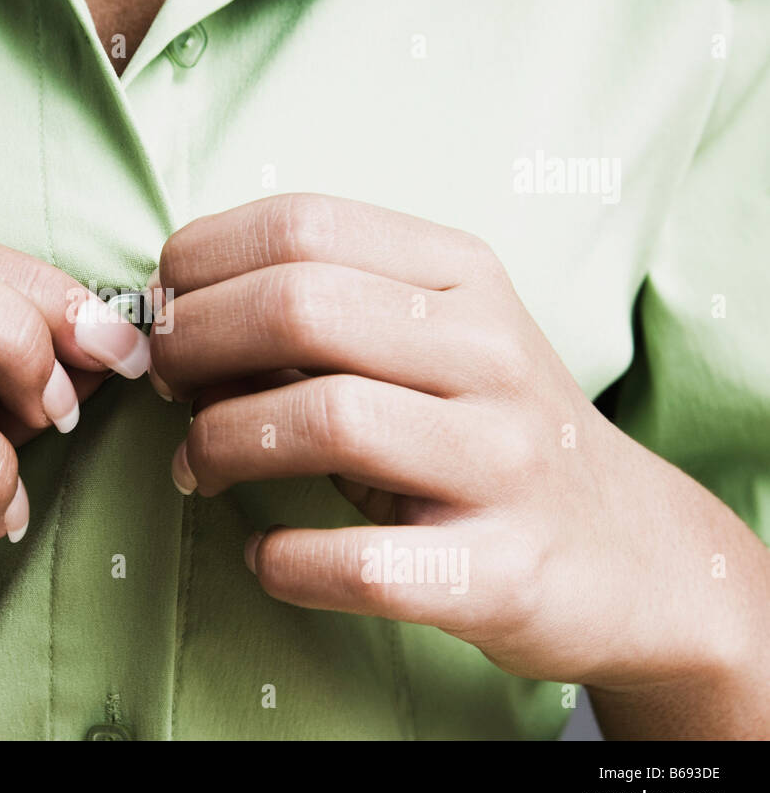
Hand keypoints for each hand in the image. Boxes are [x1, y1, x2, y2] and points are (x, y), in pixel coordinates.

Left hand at [149, 193, 769, 737]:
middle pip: (298, 307)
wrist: (630, 551)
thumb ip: (322, 312)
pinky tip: (266, 555)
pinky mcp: (500, 569)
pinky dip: (283, 561)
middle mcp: (490, 353)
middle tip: (162, 386)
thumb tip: (175, 319)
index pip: (302, 223)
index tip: (163, 310)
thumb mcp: (427, 342)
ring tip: (198, 467)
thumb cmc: (485, 432)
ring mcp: (504, 462)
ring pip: (323, 420)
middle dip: (191, 344)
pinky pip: (359, 562)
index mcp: (463, 275)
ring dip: (219, 444)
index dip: (199, 262)